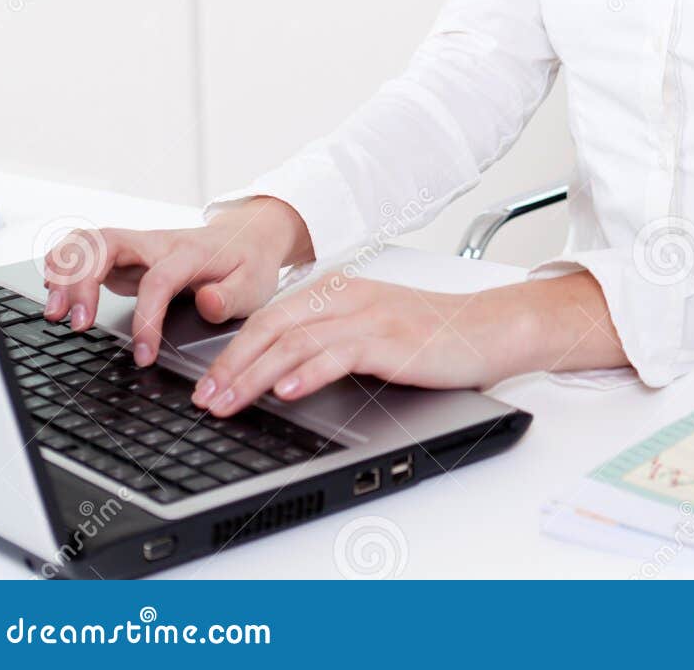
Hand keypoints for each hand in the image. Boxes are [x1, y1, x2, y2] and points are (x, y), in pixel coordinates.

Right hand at [41, 197, 313, 365]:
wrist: (246, 237)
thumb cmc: (247, 264)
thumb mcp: (254, 285)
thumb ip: (232, 297)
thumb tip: (207, 304)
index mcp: (190, 253)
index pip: (159, 280)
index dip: (147, 318)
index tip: (144, 355)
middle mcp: (158, 244)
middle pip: (109, 244)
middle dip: (84, 281)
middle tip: (78, 323)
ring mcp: (138, 246)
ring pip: (91, 240)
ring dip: (67, 271)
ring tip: (56, 311)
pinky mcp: (125, 255)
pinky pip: (86, 248)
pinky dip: (64, 263)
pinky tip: (54, 289)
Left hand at [190, 272, 521, 415]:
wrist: (488, 327)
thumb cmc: (431, 335)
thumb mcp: (371, 328)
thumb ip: (329, 340)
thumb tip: (278, 374)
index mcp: (337, 291)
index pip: (270, 318)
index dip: (232, 351)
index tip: (207, 385)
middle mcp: (348, 298)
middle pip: (273, 327)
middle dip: (232, 366)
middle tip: (205, 399)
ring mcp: (369, 317)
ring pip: (296, 342)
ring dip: (255, 375)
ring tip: (229, 402)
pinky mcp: (391, 340)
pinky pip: (339, 354)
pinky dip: (308, 373)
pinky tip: (287, 391)